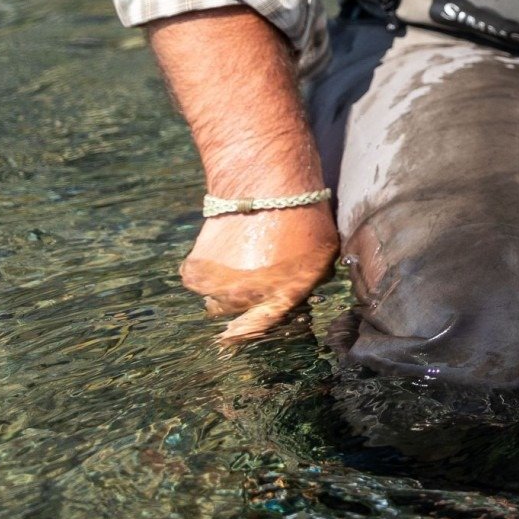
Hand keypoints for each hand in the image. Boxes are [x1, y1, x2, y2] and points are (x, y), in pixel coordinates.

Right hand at [178, 204, 340, 342]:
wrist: (263, 184)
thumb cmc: (301, 213)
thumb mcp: (322, 250)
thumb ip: (309, 278)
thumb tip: (302, 291)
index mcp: (281, 296)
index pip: (264, 325)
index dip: (253, 330)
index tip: (241, 334)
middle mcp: (248, 299)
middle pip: (239, 310)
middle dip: (244, 295)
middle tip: (249, 267)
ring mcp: (220, 289)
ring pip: (216, 298)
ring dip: (223, 284)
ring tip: (236, 253)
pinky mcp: (196, 274)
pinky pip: (198, 281)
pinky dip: (205, 269)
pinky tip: (221, 246)